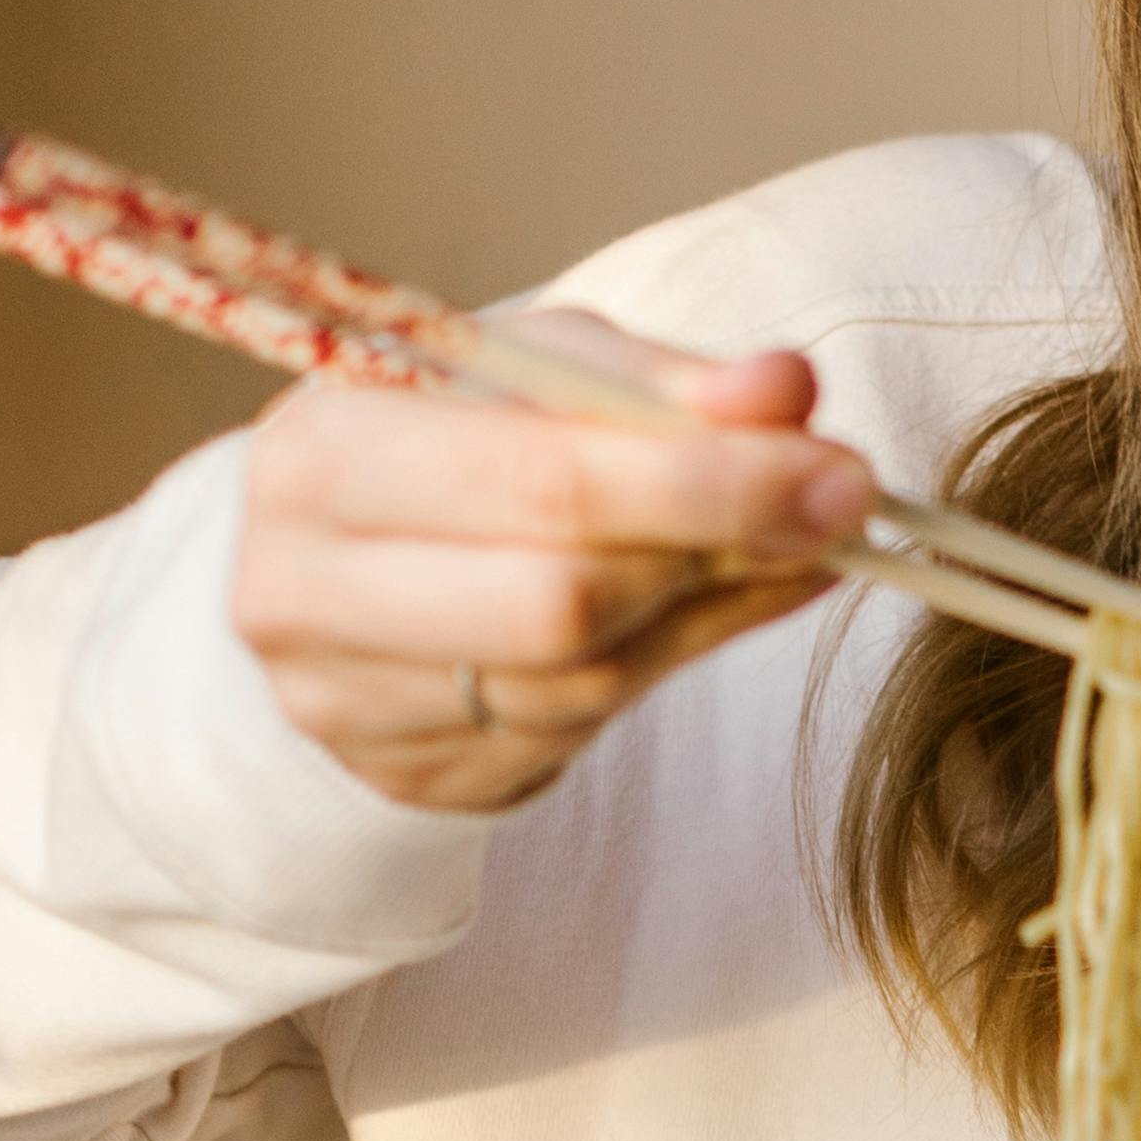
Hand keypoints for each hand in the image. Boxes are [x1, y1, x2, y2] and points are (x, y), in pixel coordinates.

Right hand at [229, 324, 878, 810]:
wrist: (331, 554)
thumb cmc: (445, 436)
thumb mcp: (535, 369)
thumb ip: (656, 381)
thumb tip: (783, 391)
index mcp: (322, 452)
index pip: (539, 479)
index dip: (704, 479)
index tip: (833, 466)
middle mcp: (305, 585)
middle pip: (560, 601)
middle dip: (718, 550)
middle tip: (836, 513)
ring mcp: (343, 700)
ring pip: (583, 677)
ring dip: (708, 608)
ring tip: (781, 547)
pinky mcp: (403, 770)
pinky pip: (577, 727)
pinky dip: (673, 656)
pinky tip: (716, 603)